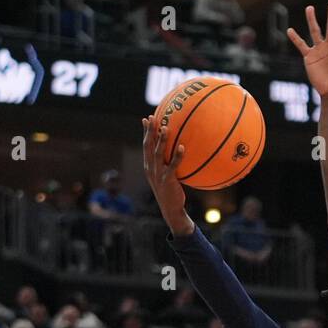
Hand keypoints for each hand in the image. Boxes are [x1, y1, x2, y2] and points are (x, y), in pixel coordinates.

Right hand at [141, 115, 193, 235]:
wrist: (171, 209)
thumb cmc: (171, 191)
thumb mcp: (167, 176)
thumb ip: (168, 163)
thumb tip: (178, 149)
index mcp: (149, 166)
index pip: (145, 146)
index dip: (145, 132)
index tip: (146, 118)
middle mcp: (150, 168)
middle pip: (148, 146)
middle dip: (149, 131)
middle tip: (153, 117)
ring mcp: (158, 174)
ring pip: (158, 154)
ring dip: (161, 140)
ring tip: (166, 127)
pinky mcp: (167, 180)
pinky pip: (172, 166)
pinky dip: (177, 156)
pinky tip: (182, 147)